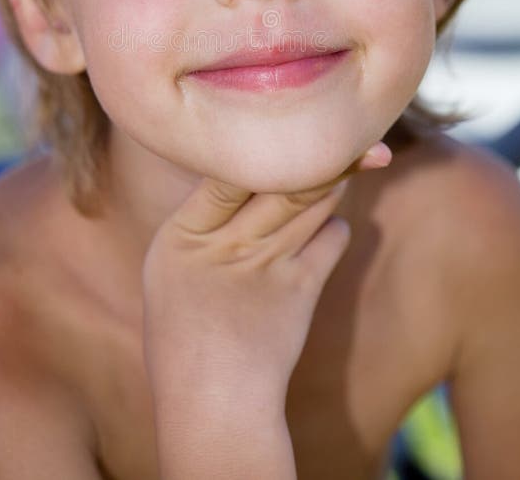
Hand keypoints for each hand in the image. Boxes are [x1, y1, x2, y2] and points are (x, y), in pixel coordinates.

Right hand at [142, 142, 391, 412]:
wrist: (214, 399)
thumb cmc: (183, 330)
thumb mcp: (168, 269)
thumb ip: (200, 221)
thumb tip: (240, 174)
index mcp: (181, 235)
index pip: (224, 172)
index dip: (255, 142)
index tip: (281, 119)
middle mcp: (225, 244)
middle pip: (279, 177)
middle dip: (315, 147)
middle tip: (346, 126)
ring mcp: (267, 265)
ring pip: (312, 197)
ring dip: (333, 176)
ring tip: (350, 157)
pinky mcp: (303, 288)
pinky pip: (333, 235)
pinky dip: (334, 223)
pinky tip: (325, 224)